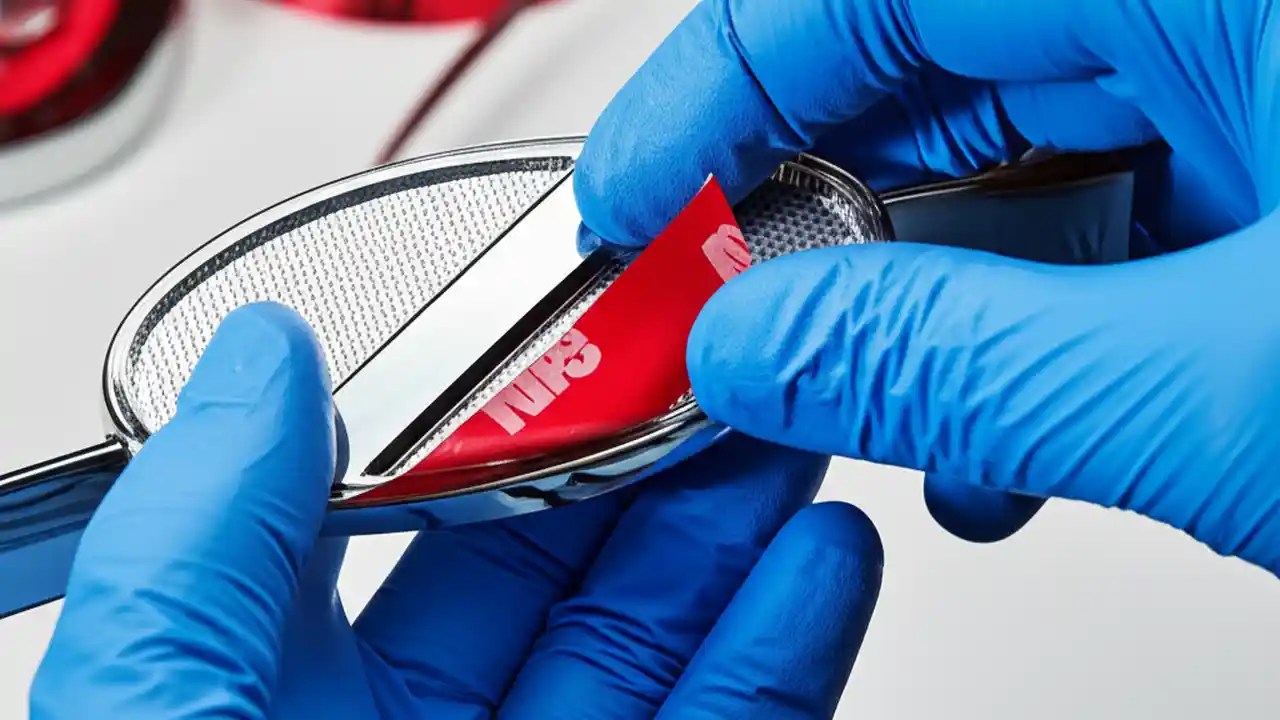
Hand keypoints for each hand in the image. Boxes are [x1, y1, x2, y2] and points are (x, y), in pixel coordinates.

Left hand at [29, 303, 882, 718]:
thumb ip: (198, 546)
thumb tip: (259, 365)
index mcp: (268, 702)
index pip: (388, 520)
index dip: (478, 417)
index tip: (557, 333)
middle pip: (549, 570)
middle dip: (642, 454)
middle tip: (721, 360)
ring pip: (651, 643)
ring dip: (731, 532)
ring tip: (797, 425)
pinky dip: (781, 648)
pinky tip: (820, 563)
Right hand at [575, 0, 1279, 573]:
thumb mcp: (1221, 391)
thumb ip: (957, 363)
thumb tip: (758, 349)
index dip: (722, 87)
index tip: (633, 193)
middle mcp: (1236, 22)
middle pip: (935, 84)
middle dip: (812, 224)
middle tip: (720, 322)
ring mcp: (1265, 100)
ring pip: (1016, 175)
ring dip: (922, 311)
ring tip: (860, 412)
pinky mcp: (1279, 197)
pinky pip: (1108, 237)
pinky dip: (1031, 339)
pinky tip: (1001, 442)